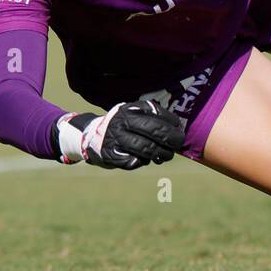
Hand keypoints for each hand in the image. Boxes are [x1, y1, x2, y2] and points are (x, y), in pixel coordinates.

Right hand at [54, 98, 185, 169]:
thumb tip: (178, 129)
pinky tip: (146, 159)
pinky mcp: (110, 154)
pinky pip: (133, 161)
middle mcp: (122, 121)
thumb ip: (152, 118)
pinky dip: (143, 162)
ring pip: (145, 148)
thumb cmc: (122, 126)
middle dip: (170, 139)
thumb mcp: (134, 114)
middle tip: (177, 144)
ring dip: (160, 154)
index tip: (179, 130)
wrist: (91, 136)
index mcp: (130, 108)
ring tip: (165, 156)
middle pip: (154, 131)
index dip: (172, 123)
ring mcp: (115, 138)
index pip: (157, 114)